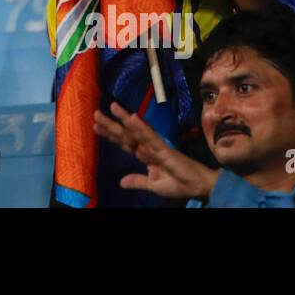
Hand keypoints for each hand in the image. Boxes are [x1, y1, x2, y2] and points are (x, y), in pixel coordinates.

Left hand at [94, 102, 218, 199]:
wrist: (198, 186)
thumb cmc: (178, 184)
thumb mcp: (154, 185)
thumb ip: (138, 181)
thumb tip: (121, 182)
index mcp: (145, 156)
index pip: (124, 143)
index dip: (111, 135)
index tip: (96, 127)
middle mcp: (148, 148)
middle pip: (127, 134)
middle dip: (111, 125)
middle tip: (96, 113)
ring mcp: (156, 146)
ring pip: (137, 132)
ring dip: (124, 120)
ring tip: (112, 107)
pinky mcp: (165, 149)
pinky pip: (152, 137)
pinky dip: (142, 127)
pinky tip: (133, 118)